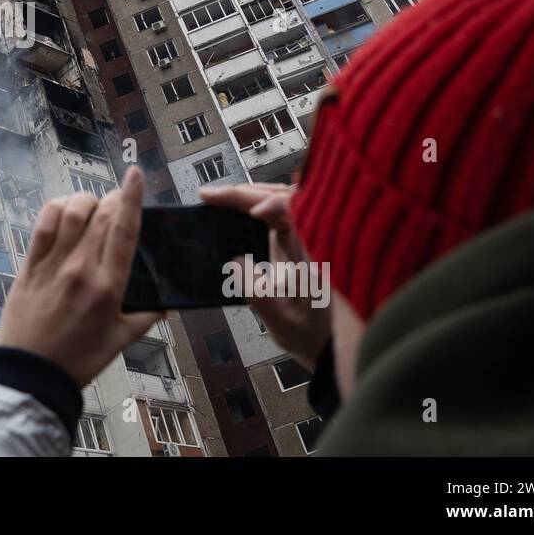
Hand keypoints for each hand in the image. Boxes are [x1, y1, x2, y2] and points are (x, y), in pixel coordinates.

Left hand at [0, 167, 162, 385]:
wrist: (31, 374)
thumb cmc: (77, 360)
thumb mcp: (119, 341)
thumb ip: (146, 317)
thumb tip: (167, 304)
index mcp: (109, 287)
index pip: (125, 230)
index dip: (132, 197)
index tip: (136, 174)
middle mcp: (81, 269)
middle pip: (102, 216)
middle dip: (114, 198)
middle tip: (119, 199)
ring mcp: (53, 265)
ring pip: (71, 212)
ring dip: (86, 200)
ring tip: (93, 205)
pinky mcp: (30, 266)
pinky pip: (43, 225)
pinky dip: (55, 208)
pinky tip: (63, 210)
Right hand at [199, 183, 329, 367]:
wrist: (325, 341)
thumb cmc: (308, 331)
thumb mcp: (280, 319)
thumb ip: (257, 291)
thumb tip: (235, 260)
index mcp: (310, 254)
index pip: (296, 213)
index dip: (273, 204)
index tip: (251, 212)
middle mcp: (307, 238)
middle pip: (280, 197)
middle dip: (244, 192)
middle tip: (209, 196)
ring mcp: (300, 236)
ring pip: (277, 199)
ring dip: (246, 195)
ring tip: (216, 197)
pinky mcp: (293, 240)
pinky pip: (274, 211)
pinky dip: (252, 203)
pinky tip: (234, 206)